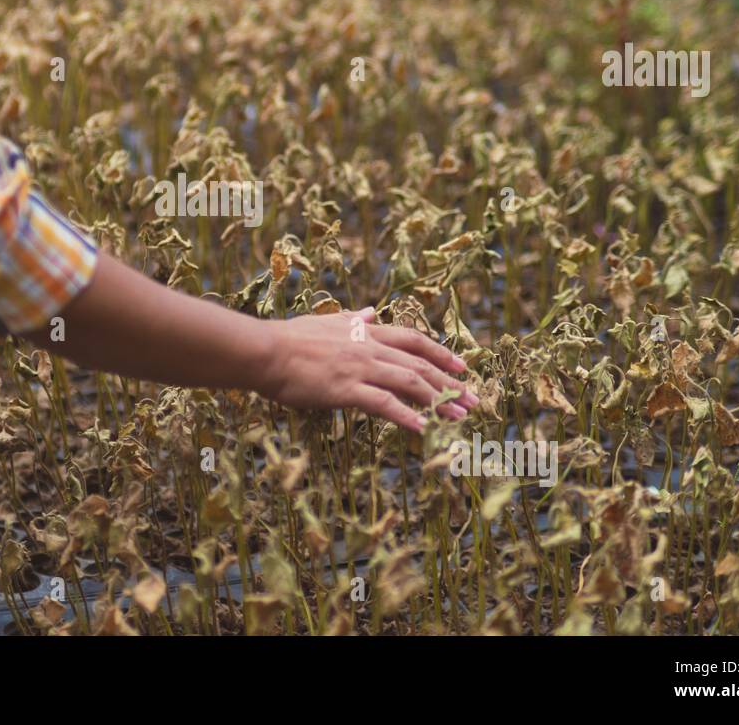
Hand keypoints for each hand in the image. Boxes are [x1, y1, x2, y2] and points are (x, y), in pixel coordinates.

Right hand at [255, 307, 476, 431]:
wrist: (264, 351)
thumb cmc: (289, 339)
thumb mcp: (325, 321)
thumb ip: (351, 319)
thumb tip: (370, 310)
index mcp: (364, 332)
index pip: (413, 339)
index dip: (441, 353)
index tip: (463, 367)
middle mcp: (369, 348)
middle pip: (419, 364)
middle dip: (451, 383)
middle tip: (474, 400)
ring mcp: (359, 368)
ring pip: (409, 383)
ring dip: (438, 401)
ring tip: (458, 417)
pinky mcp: (346, 389)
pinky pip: (384, 404)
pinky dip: (407, 416)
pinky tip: (424, 428)